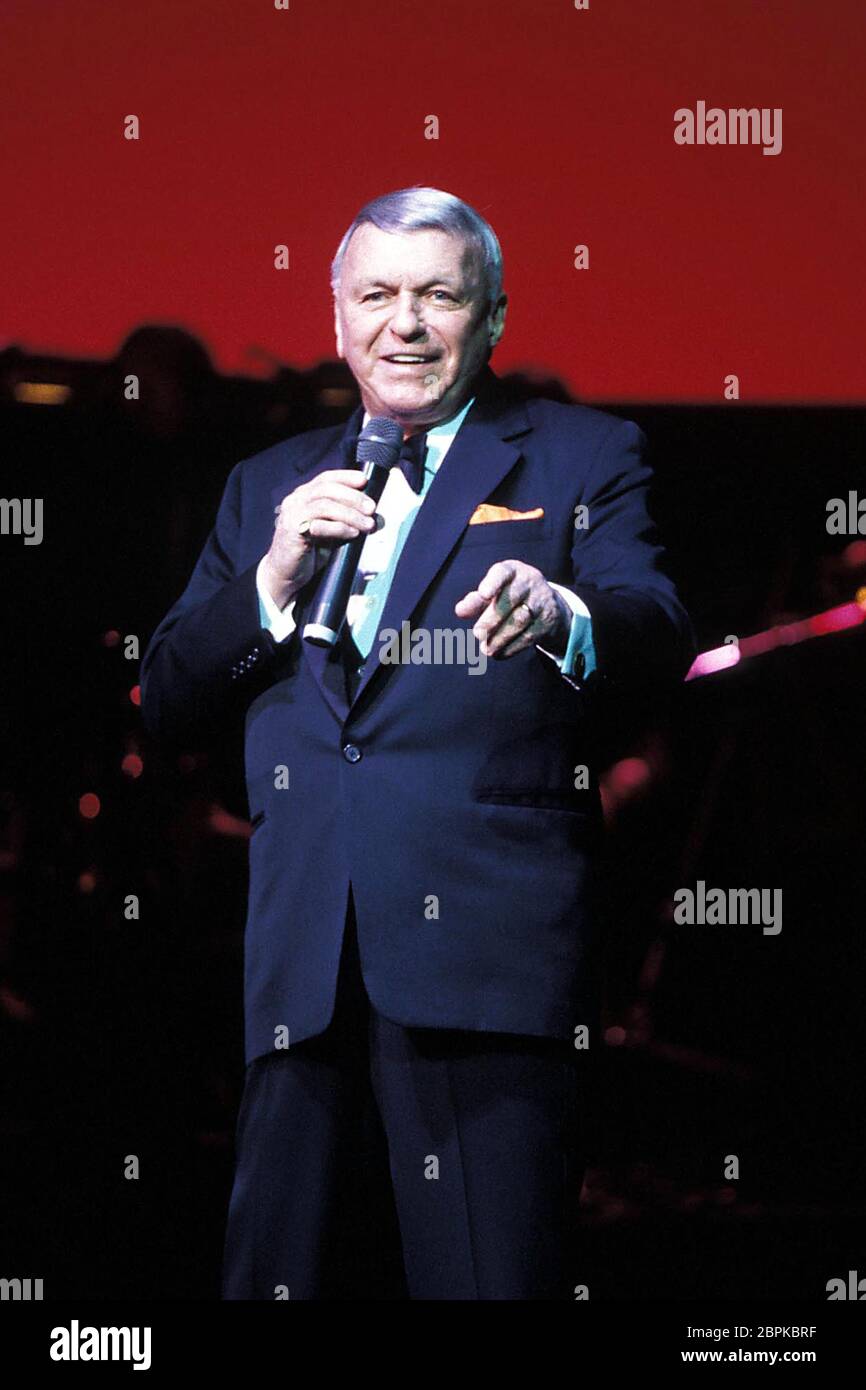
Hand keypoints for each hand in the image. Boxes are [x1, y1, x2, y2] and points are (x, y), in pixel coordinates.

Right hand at [261, 469, 377, 607]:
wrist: (286, 574)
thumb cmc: (310, 551)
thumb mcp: (332, 531)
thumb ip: (348, 521)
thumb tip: (376, 518)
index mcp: (304, 495)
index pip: (326, 478)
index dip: (346, 477)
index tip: (365, 481)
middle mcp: (296, 500)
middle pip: (327, 489)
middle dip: (353, 497)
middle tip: (371, 508)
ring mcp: (292, 514)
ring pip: (324, 505)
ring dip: (350, 514)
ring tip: (367, 524)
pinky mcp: (292, 531)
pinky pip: (319, 526)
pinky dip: (339, 528)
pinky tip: (353, 534)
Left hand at [454, 561, 571, 658]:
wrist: (546, 603)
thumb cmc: (509, 594)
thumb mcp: (493, 592)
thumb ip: (475, 600)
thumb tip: (460, 610)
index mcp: (512, 570)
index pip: (503, 572)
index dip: (493, 582)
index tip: (483, 594)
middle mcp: (529, 582)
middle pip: (511, 599)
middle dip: (491, 619)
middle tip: (477, 634)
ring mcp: (542, 600)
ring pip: (520, 620)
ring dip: (500, 637)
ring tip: (485, 649)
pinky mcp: (548, 620)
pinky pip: (530, 635)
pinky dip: (512, 647)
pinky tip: (499, 654)